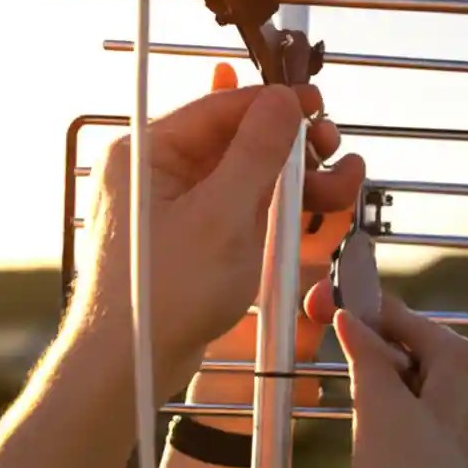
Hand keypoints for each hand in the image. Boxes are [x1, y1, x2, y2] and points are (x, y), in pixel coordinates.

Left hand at [71, 64, 364, 400]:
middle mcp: (157, 172)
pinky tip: (313, 213)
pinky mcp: (191, 237)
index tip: (317, 104)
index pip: (220, 107)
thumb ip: (256, 152)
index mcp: (146, 153)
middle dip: (291, 146)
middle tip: (332, 152)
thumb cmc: (162, 296)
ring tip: (340, 191)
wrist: (128, 368)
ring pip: (246, 175)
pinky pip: (240, 207)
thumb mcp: (222, 216)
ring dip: (295, 181)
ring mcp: (174, 206)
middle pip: (237, 139)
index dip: (274, 102)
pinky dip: (277, 209)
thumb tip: (284, 100)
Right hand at [305, 279, 467, 467]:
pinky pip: (442, 392)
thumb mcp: (377, 408)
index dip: (365, 313)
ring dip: (396, 374)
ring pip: (429, 367)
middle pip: (420, 342)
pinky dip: (415, 395)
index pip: (407, 319)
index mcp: (465, 358)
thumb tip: (349, 316)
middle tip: (346, 353)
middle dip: (382, 348)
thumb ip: (364, 355)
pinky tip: (398, 414)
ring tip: (375, 403)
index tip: (331, 304)